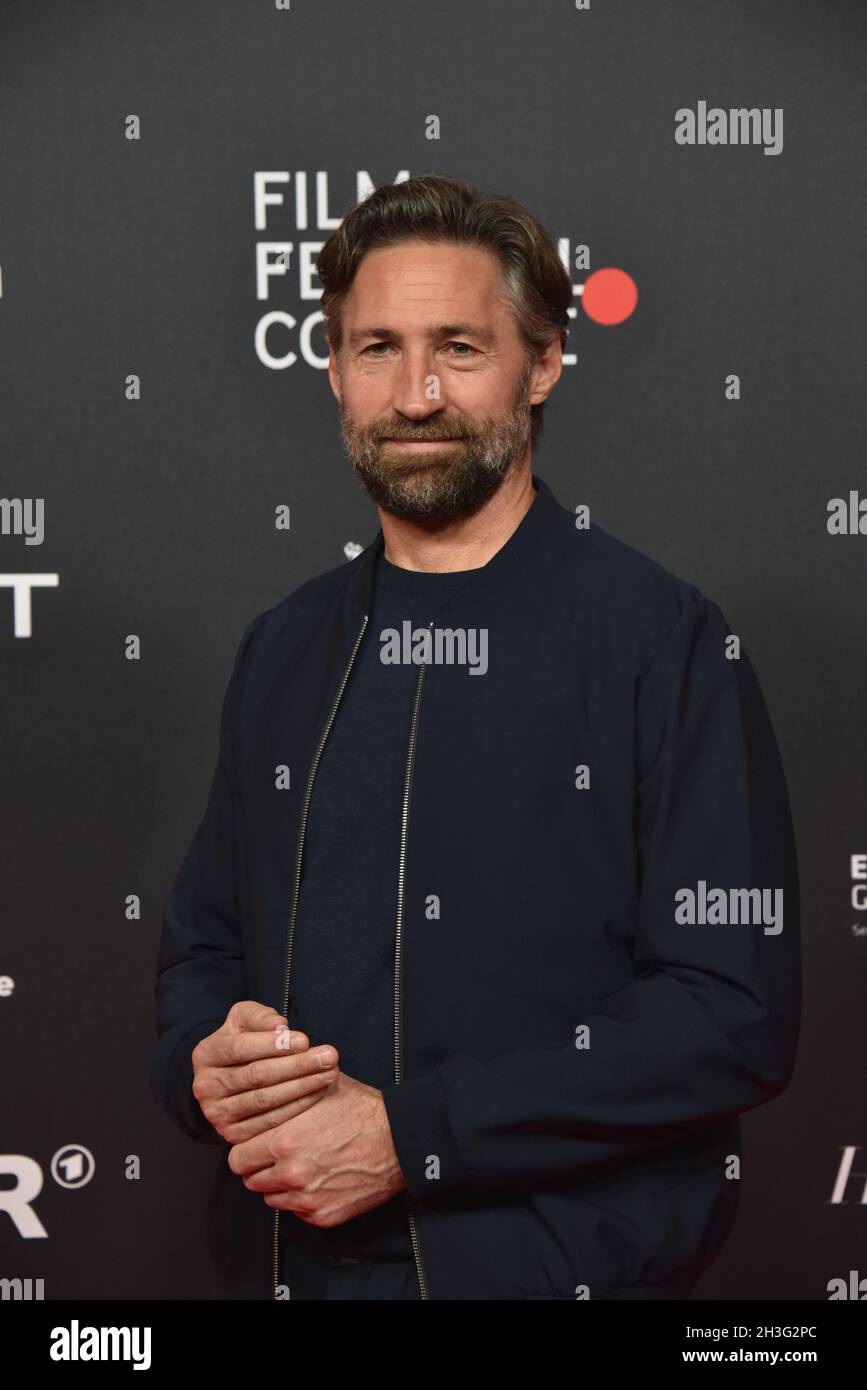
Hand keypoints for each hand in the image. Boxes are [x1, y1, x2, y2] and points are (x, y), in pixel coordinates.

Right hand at [191, 1000, 338, 1143]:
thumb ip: (259, 1016)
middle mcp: (206, 1086)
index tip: (305, 1040)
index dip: (273, 1044)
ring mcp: (217, 1114)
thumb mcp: (244, 1020)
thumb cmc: (243, 1041)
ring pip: (264, 1100)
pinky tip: (318, 1093)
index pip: (240, 1048)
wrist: (231, 1076)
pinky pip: (269, 1122)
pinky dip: (297, 1107)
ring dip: (302, 1086)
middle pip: (256, 1075)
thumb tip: (279, 1026)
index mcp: (205, 1054)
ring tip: (330, 1073)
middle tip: (329, 1057)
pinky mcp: (233, 1135)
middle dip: (297, 1065)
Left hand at [228, 1070, 406, 1227]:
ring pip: (272, 1198)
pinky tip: (317, 1179)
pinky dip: (302, 1199)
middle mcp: (291, 1174)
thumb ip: (291, 1085)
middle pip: (251, 1181)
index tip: (256, 1144)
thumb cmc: (364, 1111)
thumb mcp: (325, 1086)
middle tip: (274, 1157)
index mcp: (284, 1141)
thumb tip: (272, 1067)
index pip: (238, 1157)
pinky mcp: (324, 1216)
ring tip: (298, 1167)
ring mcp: (307, 1199)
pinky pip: (297, 1212)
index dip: (246, 1149)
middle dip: (259, 1168)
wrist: (401, 1142)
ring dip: (279, 1185)